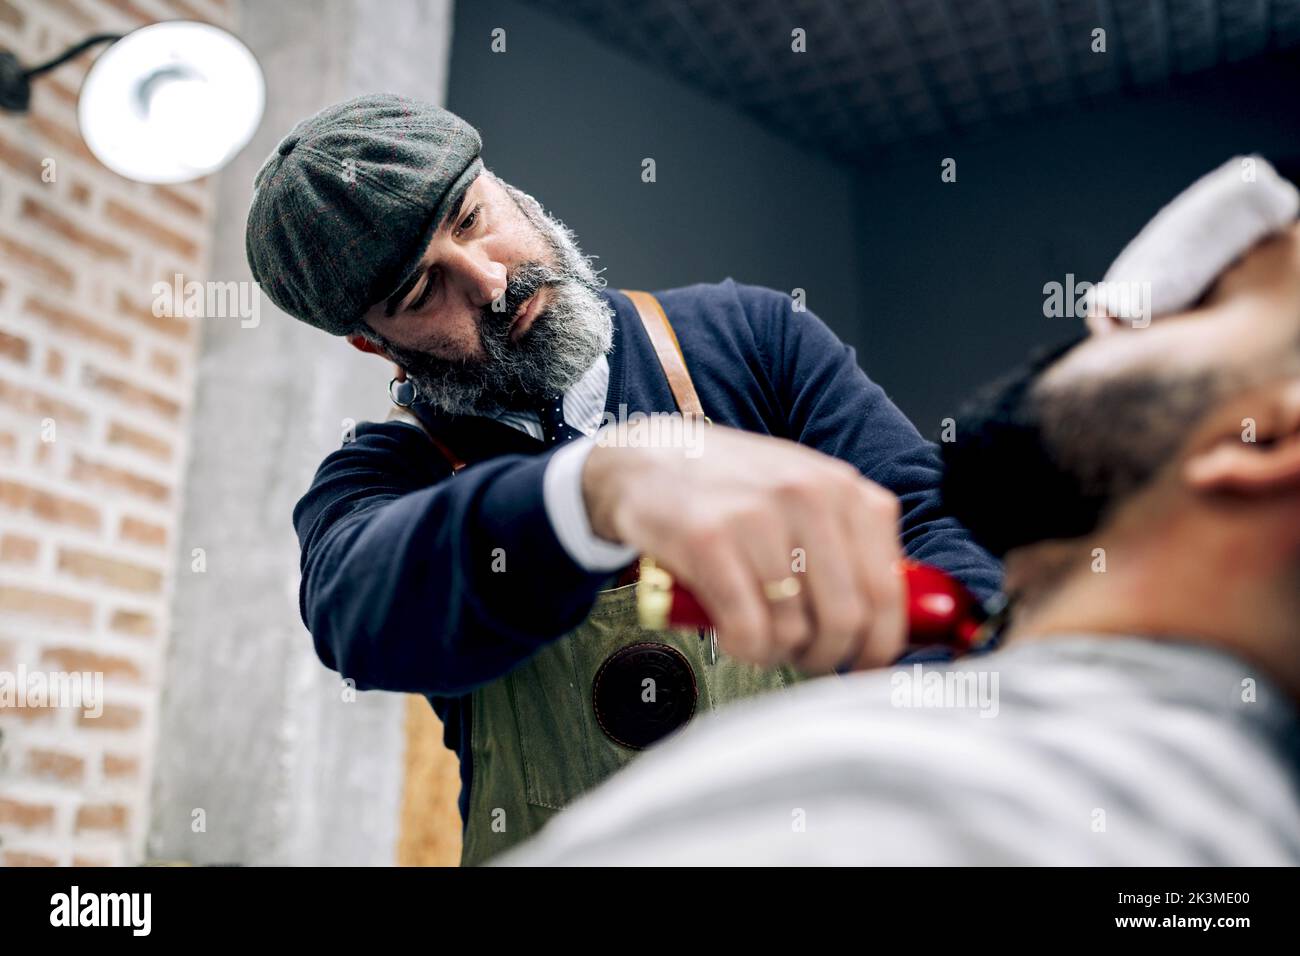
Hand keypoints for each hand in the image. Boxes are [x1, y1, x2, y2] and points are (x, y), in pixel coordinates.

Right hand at [583, 423, 905, 672]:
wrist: (645, 459)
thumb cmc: (727, 487)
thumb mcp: (800, 491)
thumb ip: (846, 540)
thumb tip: (885, 618)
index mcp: (843, 487)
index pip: (889, 588)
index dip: (882, 642)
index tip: (866, 662)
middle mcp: (808, 496)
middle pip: (847, 617)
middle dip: (827, 656)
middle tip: (805, 658)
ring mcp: (758, 516)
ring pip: (794, 630)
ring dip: (777, 654)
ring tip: (758, 639)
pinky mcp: (709, 541)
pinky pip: (747, 629)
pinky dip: (744, 648)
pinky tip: (733, 635)